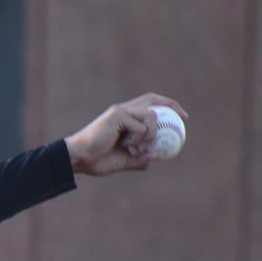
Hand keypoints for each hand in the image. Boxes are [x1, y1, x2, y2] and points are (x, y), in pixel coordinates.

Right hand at [64, 94, 186, 176]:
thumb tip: (155, 158)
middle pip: (152, 99)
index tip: (181, 118)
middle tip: (183, 117)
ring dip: (151, 134)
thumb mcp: (123, 161)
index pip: (149, 105)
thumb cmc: (96, 160)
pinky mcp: (117, 115)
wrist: (79, 159)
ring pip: (151, 115)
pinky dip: (138, 138)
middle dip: (170, 105)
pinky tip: (124, 145)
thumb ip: (139, 159)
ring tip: (138, 148)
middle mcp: (123, 110)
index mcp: (124, 118)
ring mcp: (120, 111)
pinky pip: (141, 126)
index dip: (167, 108)